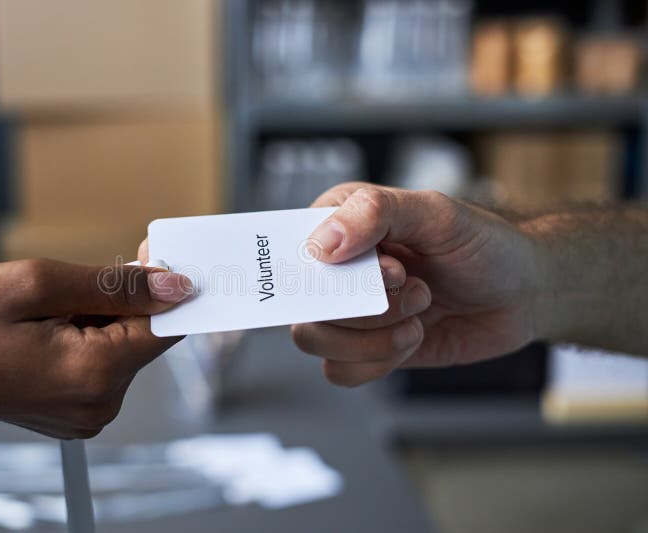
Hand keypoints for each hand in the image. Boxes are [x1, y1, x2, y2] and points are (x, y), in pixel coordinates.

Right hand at [0, 259, 191, 438]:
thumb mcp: (40, 283)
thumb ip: (118, 286)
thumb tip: (177, 285)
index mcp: (95, 373)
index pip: (166, 327)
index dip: (164, 287)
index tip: (146, 257)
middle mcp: (100, 404)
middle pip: (144, 338)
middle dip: (123, 302)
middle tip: (80, 279)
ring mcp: (88, 416)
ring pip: (124, 350)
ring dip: (102, 320)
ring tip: (52, 311)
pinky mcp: (77, 415)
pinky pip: (103, 366)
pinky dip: (90, 340)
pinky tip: (52, 331)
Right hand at [291, 183, 540, 385]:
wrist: (522, 293)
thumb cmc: (481, 244)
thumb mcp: (435, 213)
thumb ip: (375, 213)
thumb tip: (321, 245)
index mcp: (338, 223)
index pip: (292, 250)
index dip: (326, 270)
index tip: (386, 269)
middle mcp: (335, 269)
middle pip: (301, 304)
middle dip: (362, 307)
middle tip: (412, 287)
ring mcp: (348, 312)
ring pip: (316, 342)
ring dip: (373, 335)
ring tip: (418, 314)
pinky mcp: (363, 348)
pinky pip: (339, 371)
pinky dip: (378, 361)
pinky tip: (413, 337)